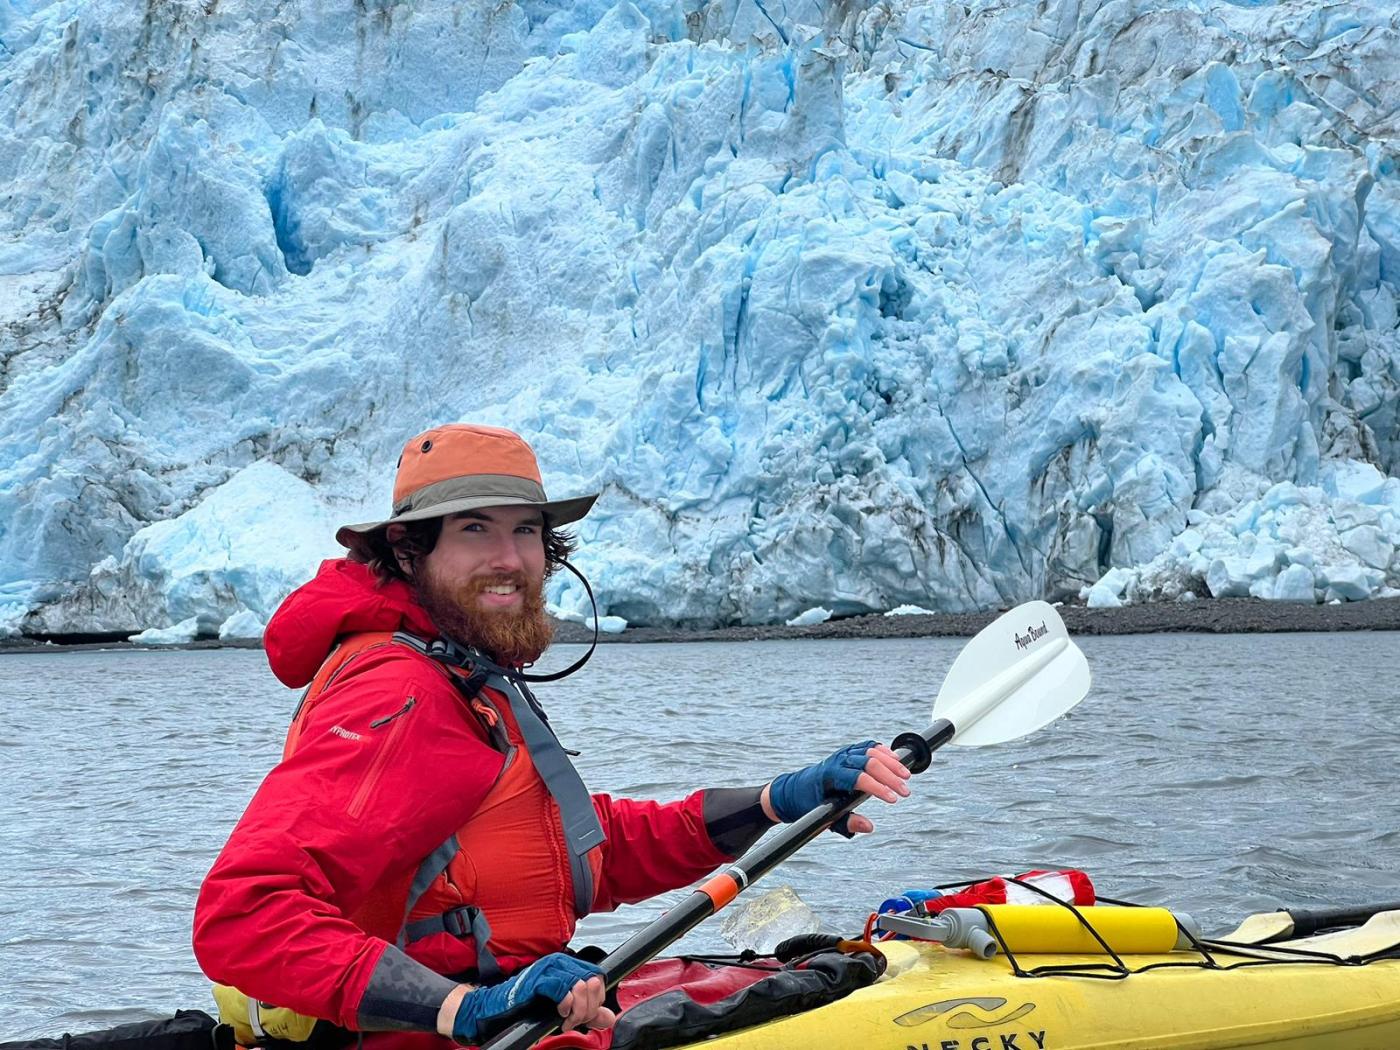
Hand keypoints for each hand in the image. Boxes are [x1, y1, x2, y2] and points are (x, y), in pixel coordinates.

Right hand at [447, 953, 616, 1043]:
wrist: (494, 1009)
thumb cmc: (525, 1008)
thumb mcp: (562, 1010)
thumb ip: (587, 1012)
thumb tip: (609, 1017)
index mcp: (567, 965)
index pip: (598, 977)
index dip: (597, 999)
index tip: (585, 1014)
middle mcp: (560, 962)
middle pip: (592, 981)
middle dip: (588, 1007)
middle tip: (575, 1020)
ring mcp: (549, 968)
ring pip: (581, 986)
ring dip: (578, 1010)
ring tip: (566, 1020)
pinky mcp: (539, 979)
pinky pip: (565, 990)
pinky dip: (566, 1006)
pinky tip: (559, 1013)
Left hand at [763, 741, 910, 835]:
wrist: (794, 790)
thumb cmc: (809, 806)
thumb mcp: (824, 819)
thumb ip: (846, 823)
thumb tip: (869, 826)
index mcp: (830, 776)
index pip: (858, 778)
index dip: (878, 788)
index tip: (893, 800)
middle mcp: (838, 760)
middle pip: (869, 762)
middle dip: (889, 777)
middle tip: (905, 792)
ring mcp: (843, 754)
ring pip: (871, 751)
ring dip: (891, 763)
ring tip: (906, 776)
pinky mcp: (848, 752)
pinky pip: (869, 747)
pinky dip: (884, 752)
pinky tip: (897, 761)